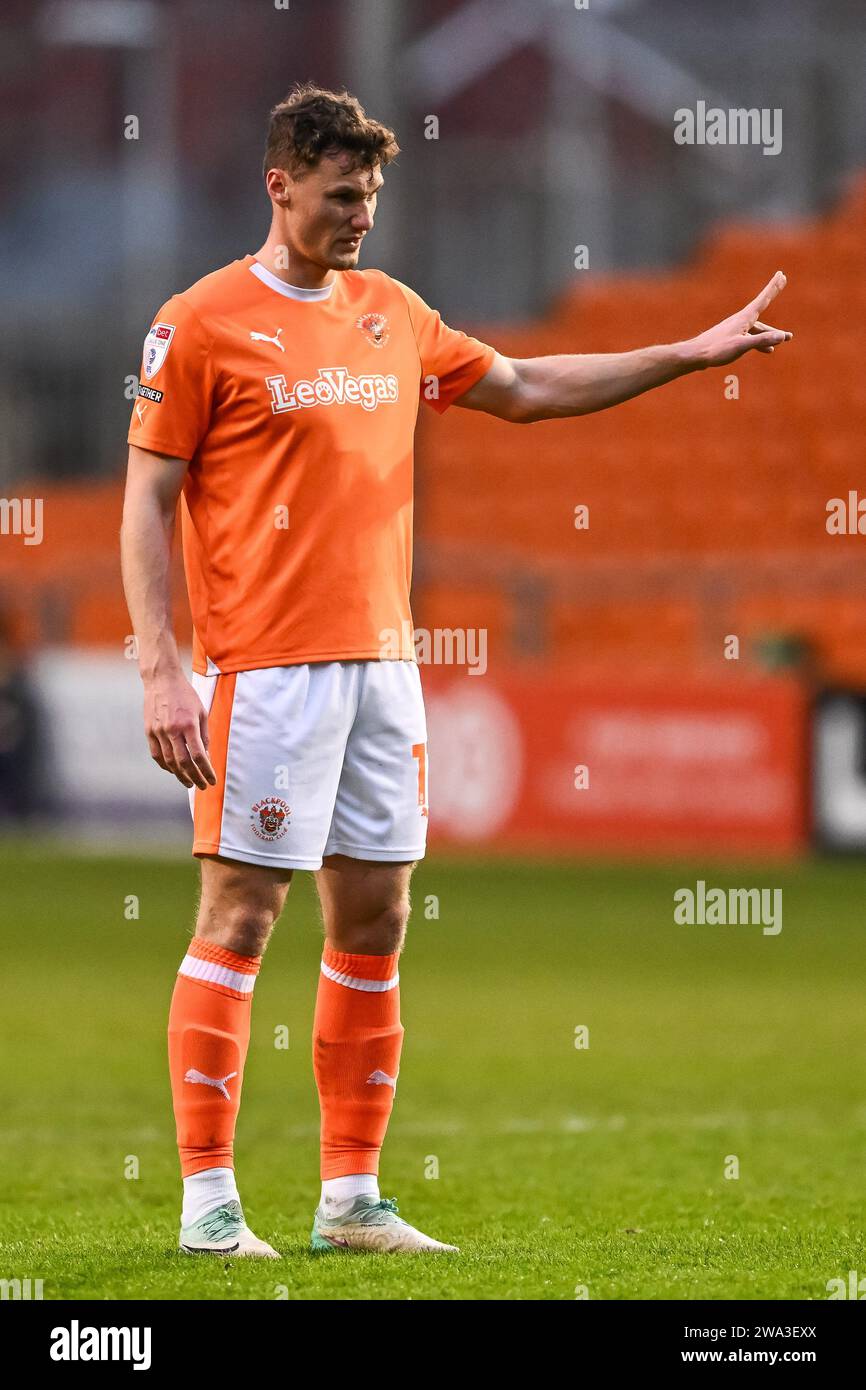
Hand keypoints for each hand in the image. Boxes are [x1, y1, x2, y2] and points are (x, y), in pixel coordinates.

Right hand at [143, 670, 216, 789]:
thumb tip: (206, 756)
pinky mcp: (149, 731)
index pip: (199, 755)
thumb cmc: (185, 695)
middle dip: (194, 778)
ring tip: (188, 782)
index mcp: (188, 724)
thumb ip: (204, 735)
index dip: (206, 771)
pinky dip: (165, 766)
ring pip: (169, 761)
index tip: (212, 780)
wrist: (161, 680)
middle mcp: (172, 730)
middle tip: (201, 786)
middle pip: (183, 762)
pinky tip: (173, 771)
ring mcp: (158, 731)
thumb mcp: (201, 711)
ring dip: (180, 775)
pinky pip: (157, 755)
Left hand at [688, 271, 792, 368]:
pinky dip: (759, 342)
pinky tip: (766, 350)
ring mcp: (735, 329)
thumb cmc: (716, 350)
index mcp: (744, 318)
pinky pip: (750, 337)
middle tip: (785, 296)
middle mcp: (740, 320)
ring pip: (757, 330)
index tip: (781, 274)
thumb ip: (761, 341)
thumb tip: (781, 336)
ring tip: (784, 339)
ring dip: (770, 334)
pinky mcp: (730, 338)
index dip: (773, 287)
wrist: (695, 355)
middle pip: (762, 314)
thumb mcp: (741, 346)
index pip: (763, 299)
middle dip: (775, 310)